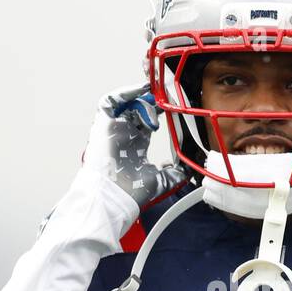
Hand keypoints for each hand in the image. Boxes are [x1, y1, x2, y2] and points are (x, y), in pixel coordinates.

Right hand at [82, 83, 186, 207]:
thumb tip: (189, 169)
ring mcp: (113, 129)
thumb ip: (176, 173)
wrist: (115, 197)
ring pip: (126, 103)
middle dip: (153, 101)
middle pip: (138, 109)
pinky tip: (141, 92)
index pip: (148, 122)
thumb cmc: (132, 193)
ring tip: (156, 102)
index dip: (160, 111)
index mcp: (136, 146)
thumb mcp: (162, 180)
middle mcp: (124, 135)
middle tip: (167, 99)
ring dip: (143, 99)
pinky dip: (125, 93)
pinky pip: (109, 101)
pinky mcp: (102, 124)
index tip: (174, 107)